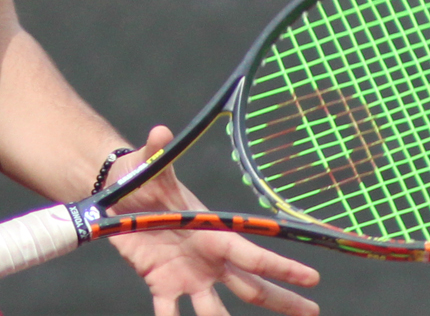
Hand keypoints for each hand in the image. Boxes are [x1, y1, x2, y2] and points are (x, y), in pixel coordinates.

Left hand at [104, 125, 320, 315]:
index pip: (252, 255)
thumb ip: (157, 155)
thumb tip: (159, 132)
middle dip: (282, 301)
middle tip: (312, 314)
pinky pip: (169, 313)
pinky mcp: (161, 284)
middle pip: (251, 287)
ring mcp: (188, 276)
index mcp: (212, 233)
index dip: (282, 268)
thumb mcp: (150, 168)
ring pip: (215, 310)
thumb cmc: (141, 178)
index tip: (313, 278)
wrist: (116, 195)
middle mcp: (207, 259)